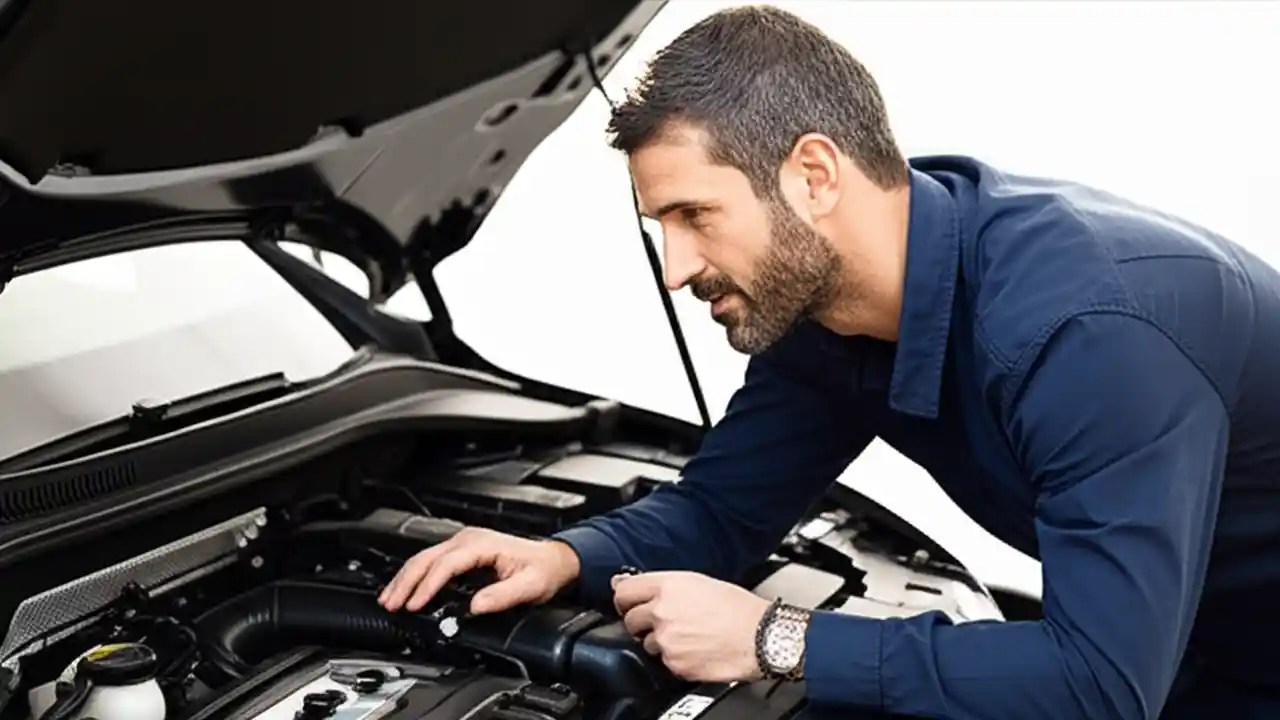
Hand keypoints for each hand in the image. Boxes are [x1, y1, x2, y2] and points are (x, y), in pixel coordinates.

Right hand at [378, 527, 580, 614]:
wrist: (553, 561)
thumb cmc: (543, 570)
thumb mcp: (529, 586)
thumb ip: (502, 596)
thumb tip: (475, 607)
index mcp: (482, 544)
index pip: (446, 564)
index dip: (428, 585)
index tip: (416, 605)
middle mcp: (468, 540)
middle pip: (426, 558)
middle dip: (405, 582)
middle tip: (391, 604)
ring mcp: (463, 544)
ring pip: (424, 559)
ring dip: (405, 580)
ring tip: (389, 600)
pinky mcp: (461, 552)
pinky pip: (431, 563)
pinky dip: (414, 577)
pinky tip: (405, 590)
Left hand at [612, 571, 771, 682]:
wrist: (760, 637)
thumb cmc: (738, 608)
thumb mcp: (700, 582)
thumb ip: (663, 584)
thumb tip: (628, 583)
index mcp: (669, 586)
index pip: (624, 591)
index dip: (624, 598)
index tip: (627, 603)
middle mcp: (662, 611)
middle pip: (630, 619)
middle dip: (641, 622)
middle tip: (664, 622)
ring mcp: (666, 640)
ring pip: (645, 643)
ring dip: (659, 641)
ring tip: (687, 636)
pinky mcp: (674, 663)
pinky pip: (663, 661)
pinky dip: (674, 658)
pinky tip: (694, 649)